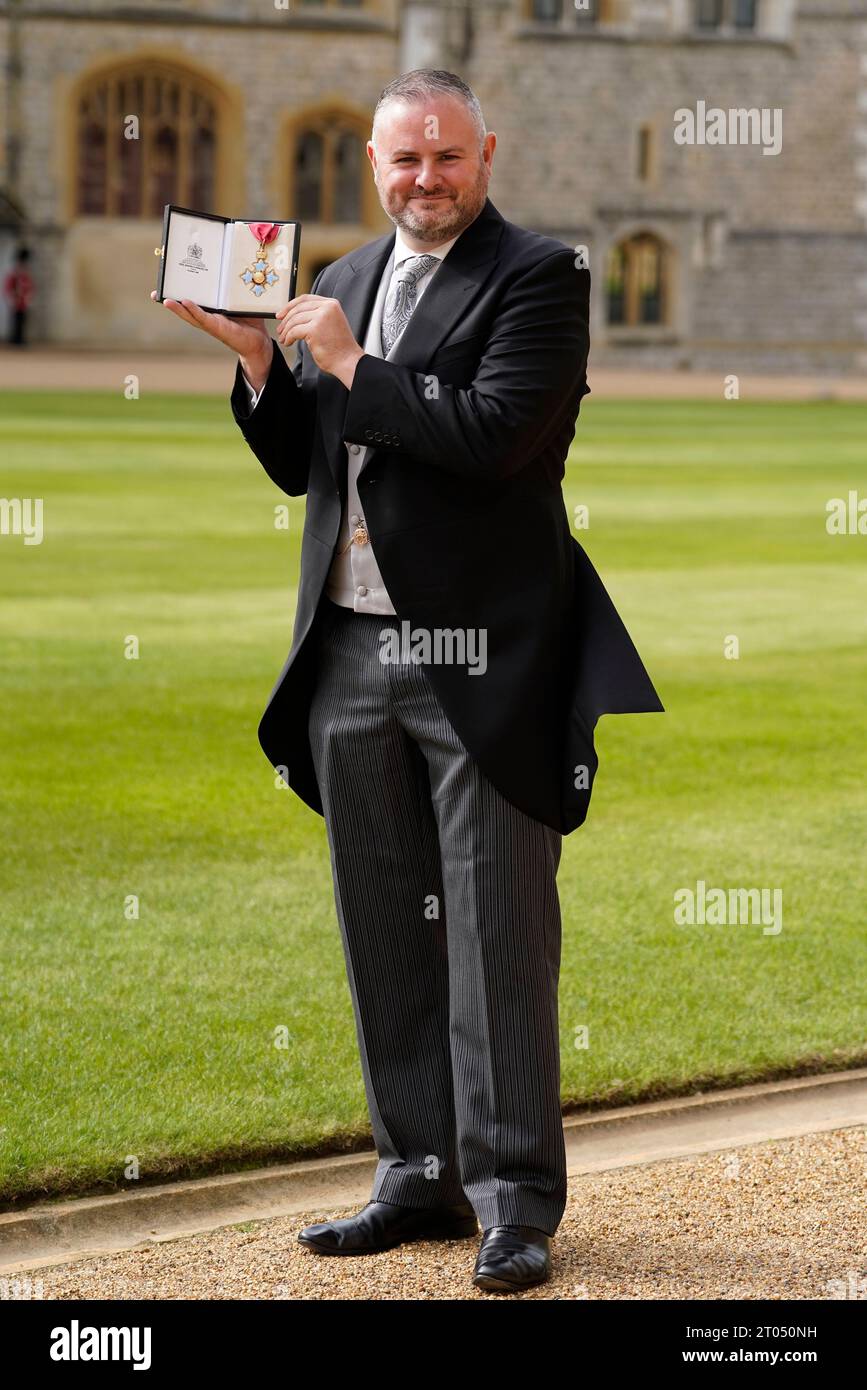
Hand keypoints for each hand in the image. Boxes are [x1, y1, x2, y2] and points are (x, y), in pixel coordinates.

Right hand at [150, 290, 273, 388]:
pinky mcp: (218, 328)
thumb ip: (234, 288)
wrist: (259, 341)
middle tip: (155, 293)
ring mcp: (211, 324)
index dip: (177, 294)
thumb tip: (232, 265)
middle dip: (170, 301)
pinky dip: (195, 311)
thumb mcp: (240, 301)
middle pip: (185, 308)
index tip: (163, 287)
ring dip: (178, 308)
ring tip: (166, 300)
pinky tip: (186, 303)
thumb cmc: (249, 320)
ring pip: (190, 315)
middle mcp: (207, 317)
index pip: (191, 301)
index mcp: (210, 309)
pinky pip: (204, 318)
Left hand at [275, 294, 363, 387]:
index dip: (290, 306)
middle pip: (298, 308)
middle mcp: (327, 307)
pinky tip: (288, 343)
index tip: (281, 314)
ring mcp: (321, 317)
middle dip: (286, 319)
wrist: (348, 361)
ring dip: (286, 331)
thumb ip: (317, 315)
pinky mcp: (314, 329)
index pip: (305, 299)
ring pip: (294, 320)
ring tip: (284, 339)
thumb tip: (295, 315)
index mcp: (331, 304)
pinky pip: (294, 331)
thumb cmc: (339, 347)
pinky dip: (288, 337)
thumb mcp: (330, 323)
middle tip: (280, 329)